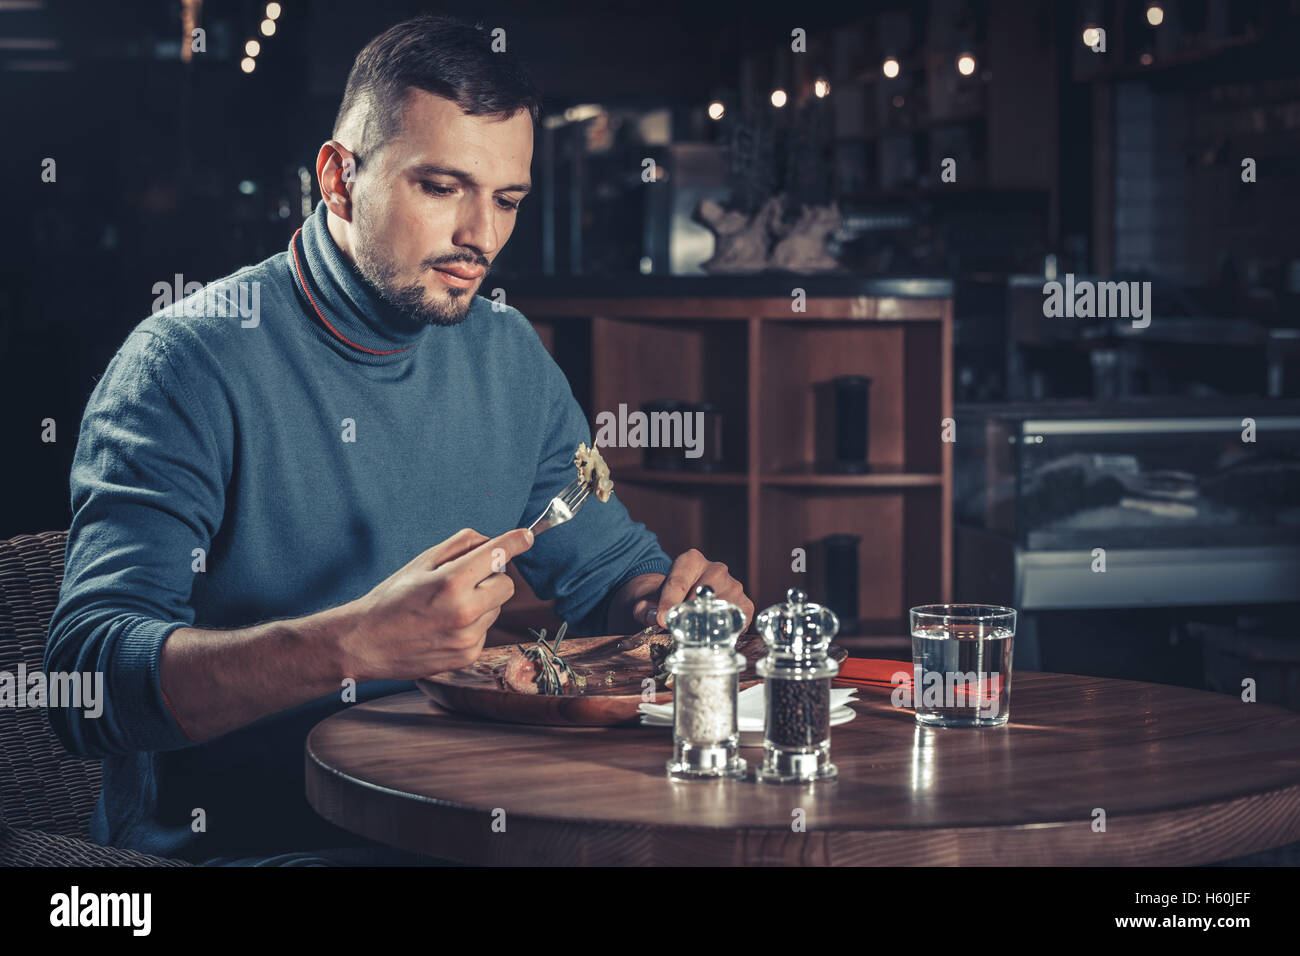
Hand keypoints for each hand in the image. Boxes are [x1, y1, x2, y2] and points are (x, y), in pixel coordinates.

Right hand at [339, 527, 533, 680]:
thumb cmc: (392, 598)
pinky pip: (486, 630)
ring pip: (497, 608)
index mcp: (451, 582)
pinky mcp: (468, 655)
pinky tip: (446, 626)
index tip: (526, 537)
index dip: (515, 542)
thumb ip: (460, 545)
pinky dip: (473, 624)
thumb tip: (491, 540)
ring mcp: (468, 637)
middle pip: (507, 584)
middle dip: (493, 577)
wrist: (367, 643)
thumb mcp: (422, 562)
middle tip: (466, 579)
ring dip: (482, 603)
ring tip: (448, 607)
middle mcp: (465, 611)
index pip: (497, 555)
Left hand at [631, 549, 754, 631]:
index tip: (663, 620)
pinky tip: (712, 634)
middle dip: (687, 616)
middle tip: (678, 631)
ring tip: (694, 634)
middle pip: (701, 596)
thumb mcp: (647, 601)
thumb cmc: (664, 598)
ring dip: (706, 625)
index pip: (678, 583)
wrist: (682, 598)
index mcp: (690, 560)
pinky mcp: (744, 603)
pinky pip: (738, 619)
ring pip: (720, 608)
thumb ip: (646, 610)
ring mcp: (733, 585)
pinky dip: (726, 630)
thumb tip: (657, 618)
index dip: (669, 603)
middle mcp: (715, 568)